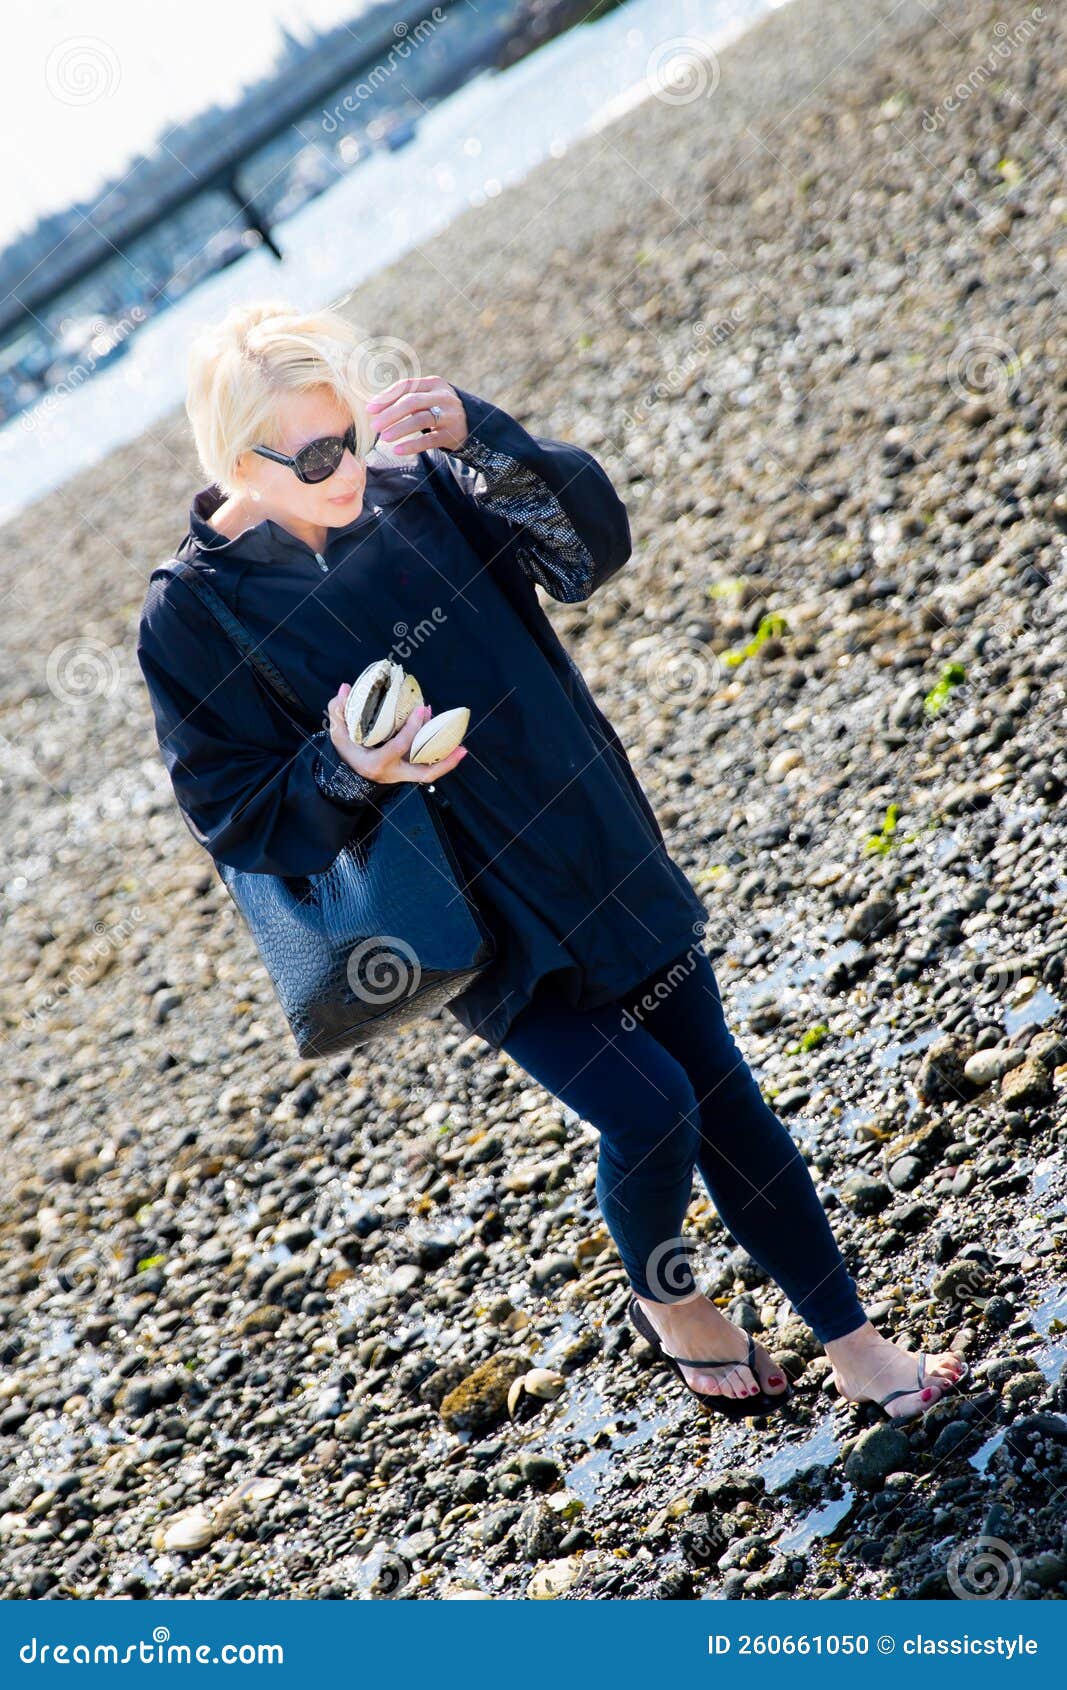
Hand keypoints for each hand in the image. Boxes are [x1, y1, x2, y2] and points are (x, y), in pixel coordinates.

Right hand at [327, 686, 467, 785]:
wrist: (348, 774)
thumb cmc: (346, 751)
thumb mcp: (338, 733)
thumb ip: (339, 711)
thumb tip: (346, 688)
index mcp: (376, 763)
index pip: (399, 747)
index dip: (412, 729)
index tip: (421, 709)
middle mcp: (393, 773)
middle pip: (425, 774)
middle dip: (445, 762)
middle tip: (461, 747)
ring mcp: (402, 775)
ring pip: (429, 773)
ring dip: (446, 761)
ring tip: (461, 747)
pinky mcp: (407, 772)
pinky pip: (426, 767)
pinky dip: (438, 755)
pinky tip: (446, 740)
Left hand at [365, 376, 467, 454]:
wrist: (473, 424)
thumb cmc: (439, 409)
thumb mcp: (427, 398)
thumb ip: (406, 398)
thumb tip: (373, 407)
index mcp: (433, 383)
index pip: (406, 386)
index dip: (386, 397)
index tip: (370, 410)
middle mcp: (442, 397)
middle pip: (412, 401)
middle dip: (390, 414)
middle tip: (374, 426)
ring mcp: (449, 415)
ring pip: (421, 420)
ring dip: (400, 429)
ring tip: (384, 438)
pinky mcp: (453, 434)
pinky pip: (430, 440)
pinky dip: (412, 445)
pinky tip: (398, 450)